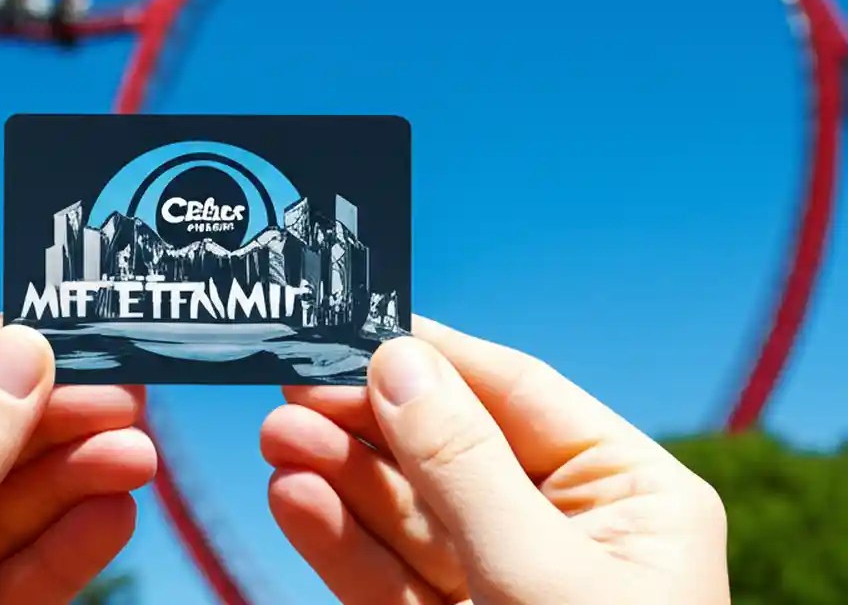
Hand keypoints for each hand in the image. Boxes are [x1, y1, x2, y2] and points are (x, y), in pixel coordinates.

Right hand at [261, 316, 729, 603]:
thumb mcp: (541, 577)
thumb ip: (463, 467)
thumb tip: (397, 360)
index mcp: (628, 496)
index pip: (515, 392)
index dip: (432, 356)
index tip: (351, 325)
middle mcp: (565, 533)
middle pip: (447, 449)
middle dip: (368, 419)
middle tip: (293, 386)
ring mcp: (502, 586)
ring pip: (407, 513)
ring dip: (340, 472)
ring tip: (275, 436)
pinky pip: (386, 577)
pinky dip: (337, 539)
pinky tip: (293, 497)